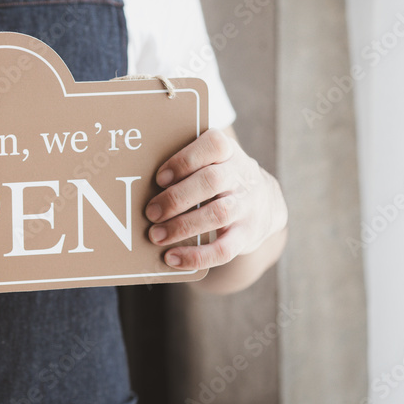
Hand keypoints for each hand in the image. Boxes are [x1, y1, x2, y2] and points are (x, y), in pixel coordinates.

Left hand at [145, 128, 287, 270]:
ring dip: (182, 226)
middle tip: (150, 212)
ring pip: (218, 214)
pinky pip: (224, 249)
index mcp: (228, 152)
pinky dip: (196, 256)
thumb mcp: (212, 162)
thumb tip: (137, 183)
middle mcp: (241, 176)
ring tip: (155, 235)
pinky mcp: (247, 235)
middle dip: (176, 198)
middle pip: (211, 181)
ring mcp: (247, 206)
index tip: (159, 178)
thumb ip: (184, 167)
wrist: (267, 204)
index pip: (213, 145)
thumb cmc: (221, 180)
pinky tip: (172, 258)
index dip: (185, 161)